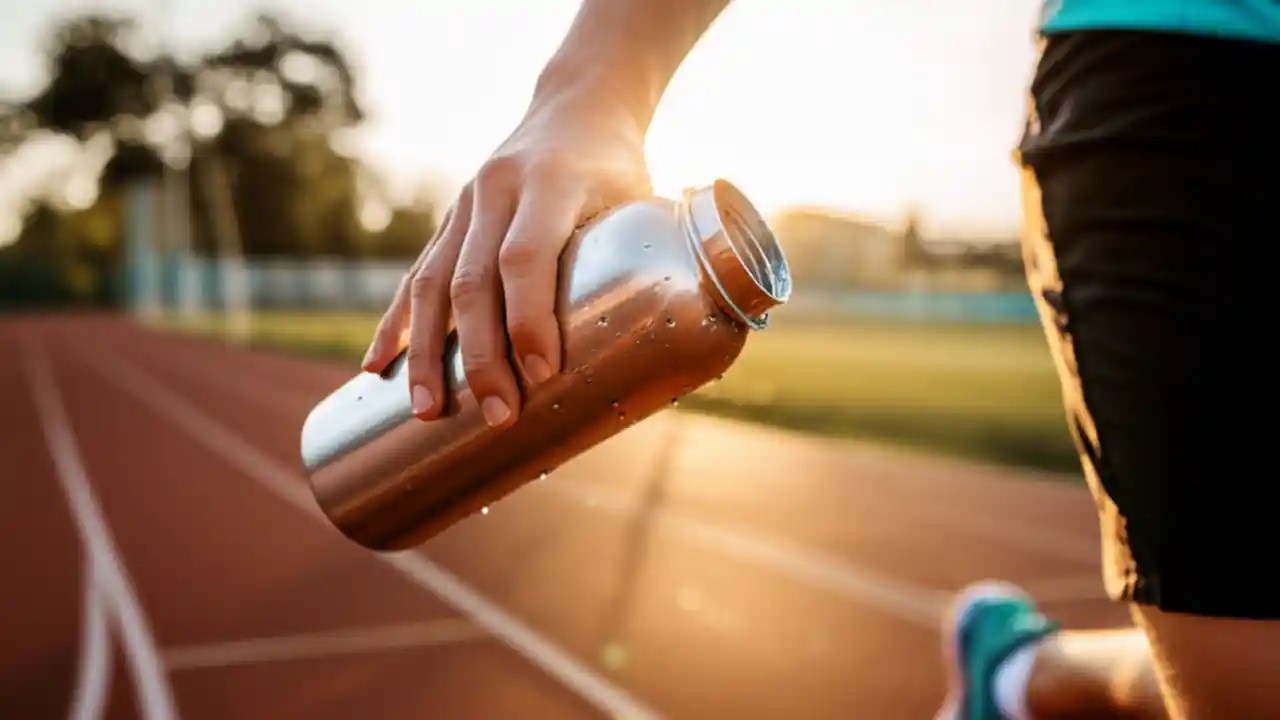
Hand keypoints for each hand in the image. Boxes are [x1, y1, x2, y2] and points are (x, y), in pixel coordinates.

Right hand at [360, 89, 651, 428]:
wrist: (577, 108)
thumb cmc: (621, 170)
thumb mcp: (642, 203)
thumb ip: (652, 268)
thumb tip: (673, 365)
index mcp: (550, 182)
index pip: (527, 257)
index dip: (529, 320)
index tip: (543, 376)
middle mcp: (496, 189)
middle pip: (473, 280)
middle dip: (481, 355)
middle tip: (497, 415)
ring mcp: (464, 204)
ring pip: (433, 282)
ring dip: (426, 351)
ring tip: (428, 409)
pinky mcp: (448, 221)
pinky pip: (415, 276)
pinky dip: (398, 324)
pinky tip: (379, 367)